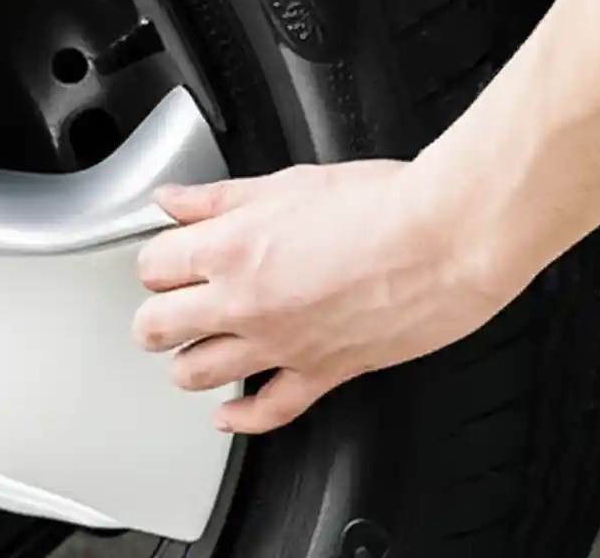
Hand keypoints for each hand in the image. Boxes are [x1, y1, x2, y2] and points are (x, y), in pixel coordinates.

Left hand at [134, 161, 525, 433]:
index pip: (152, 267)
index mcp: (230, 248)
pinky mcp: (321, 373)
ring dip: (187, 363)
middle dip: (157, 316)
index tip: (172, 259)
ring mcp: (279, 343)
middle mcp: (244, 302)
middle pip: (156, 327)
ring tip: (195, 347)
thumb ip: (218, 198)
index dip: (159, 262)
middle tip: (171, 306)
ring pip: (194, 374)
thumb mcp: (286, 183)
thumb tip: (173, 200)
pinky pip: (267, 411)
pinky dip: (241, 417)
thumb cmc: (382, 204)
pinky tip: (229, 412)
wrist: (448, 238)